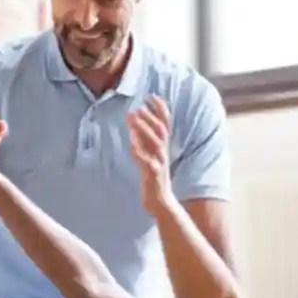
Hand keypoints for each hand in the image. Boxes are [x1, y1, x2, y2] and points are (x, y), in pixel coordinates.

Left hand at [126, 95, 173, 214]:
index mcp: (163, 146)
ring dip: (144, 130)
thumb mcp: (151, 155)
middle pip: (161, 131)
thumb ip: (146, 139)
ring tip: (132, 119)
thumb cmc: (153, 176)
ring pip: (155, 144)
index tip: (151, 96)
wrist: (160, 201)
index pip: (166, 123)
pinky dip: (139, 152)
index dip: (160, 109)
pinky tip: (131, 144)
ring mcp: (159, 164)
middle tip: (138, 107)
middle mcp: (163, 153)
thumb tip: (136, 121)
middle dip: (150, 117)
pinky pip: (146, 162)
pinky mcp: (152, 176)